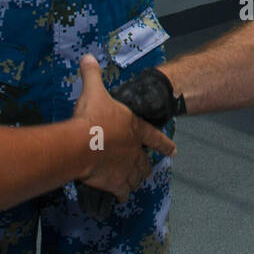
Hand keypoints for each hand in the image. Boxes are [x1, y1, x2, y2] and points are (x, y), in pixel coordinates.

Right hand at [74, 55, 175, 201]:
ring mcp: (127, 169)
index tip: (174, 151)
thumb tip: (88, 56)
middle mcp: (136, 150)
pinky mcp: (115, 183)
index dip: (165, 144)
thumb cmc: (92, 117)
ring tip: (133, 182)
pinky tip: (119, 196)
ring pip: (137, 177)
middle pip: (145, 162)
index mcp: (135, 128)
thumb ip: (92, 74)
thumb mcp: (94, 91)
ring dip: (136, 179)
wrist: (80, 144)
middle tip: (145, 168)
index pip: (155, 137)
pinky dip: (122, 194)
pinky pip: (123, 192)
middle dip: (145, 165)